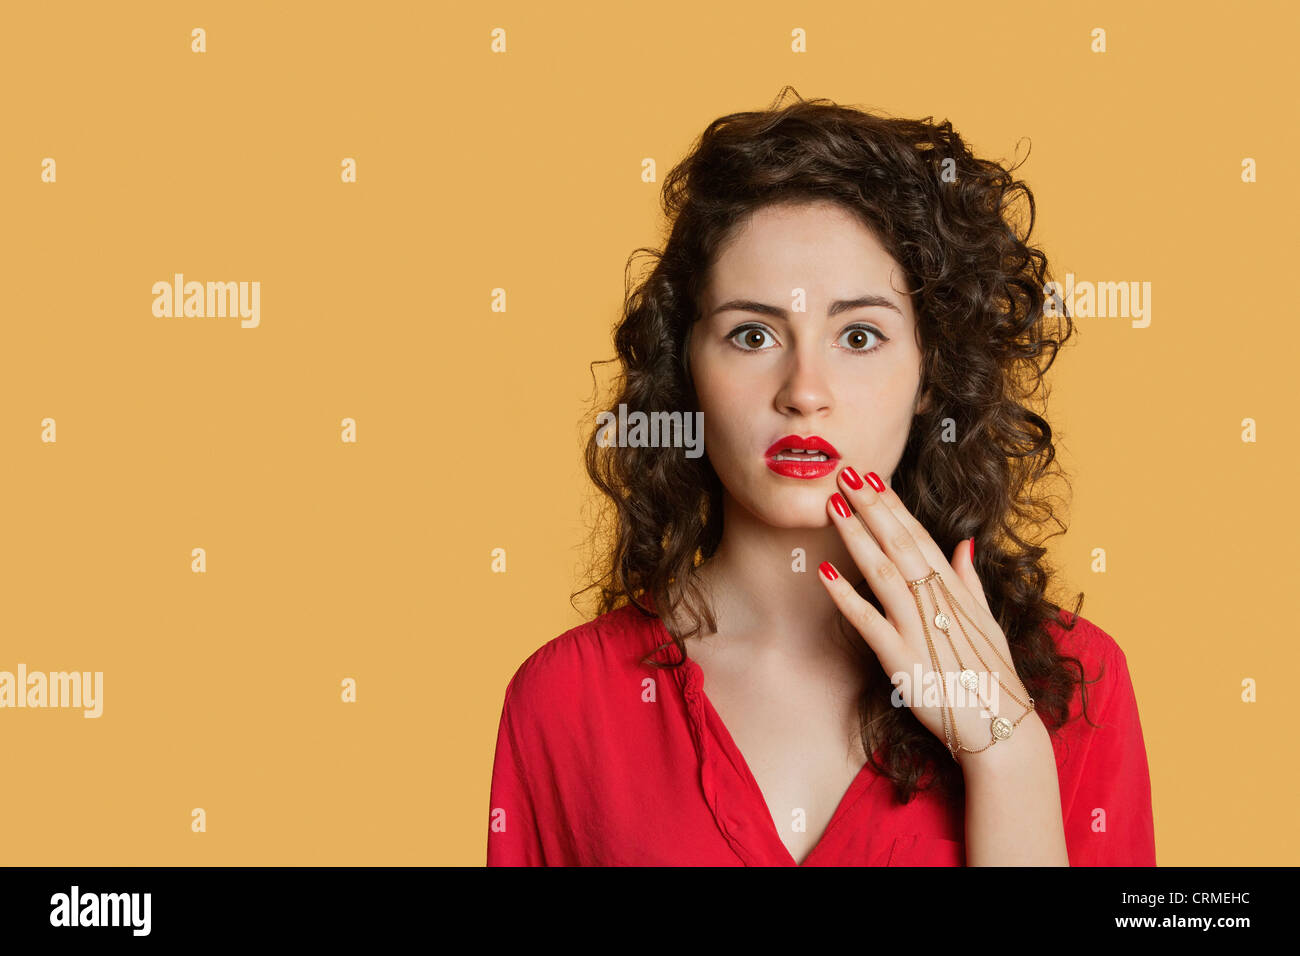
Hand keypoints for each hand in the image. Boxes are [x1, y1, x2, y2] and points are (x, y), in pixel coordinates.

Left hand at [816, 466, 1035, 765]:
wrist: (1001, 728)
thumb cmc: (992, 675)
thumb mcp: (986, 621)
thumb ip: (969, 581)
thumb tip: (963, 546)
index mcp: (954, 590)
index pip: (918, 536)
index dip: (892, 505)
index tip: (871, 477)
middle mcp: (936, 602)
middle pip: (899, 543)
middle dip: (870, 506)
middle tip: (844, 473)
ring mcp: (918, 629)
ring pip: (882, 572)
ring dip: (856, 536)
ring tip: (832, 506)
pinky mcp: (902, 660)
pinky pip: (868, 623)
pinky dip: (845, 597)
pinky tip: (824, 573)